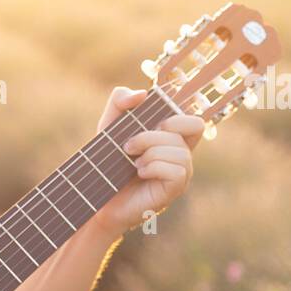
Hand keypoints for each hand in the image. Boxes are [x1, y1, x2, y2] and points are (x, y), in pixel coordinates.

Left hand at [92, 86, 204, 237]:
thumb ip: (120, 102)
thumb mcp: (109, 126)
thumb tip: (143, 93)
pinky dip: (153, 167)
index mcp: (173, 138)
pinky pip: (176, 170)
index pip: (194, 121)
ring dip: (150, 152)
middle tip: (130, 145)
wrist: (97, 197)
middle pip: (193, 127)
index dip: (174, 115)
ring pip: (180, 151)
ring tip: (132, 163)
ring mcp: (181, 173)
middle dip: (156, 133)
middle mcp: (182, 154)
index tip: (146, 124)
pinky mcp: (175, 189)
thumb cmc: (106, 163)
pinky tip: (139, 173)